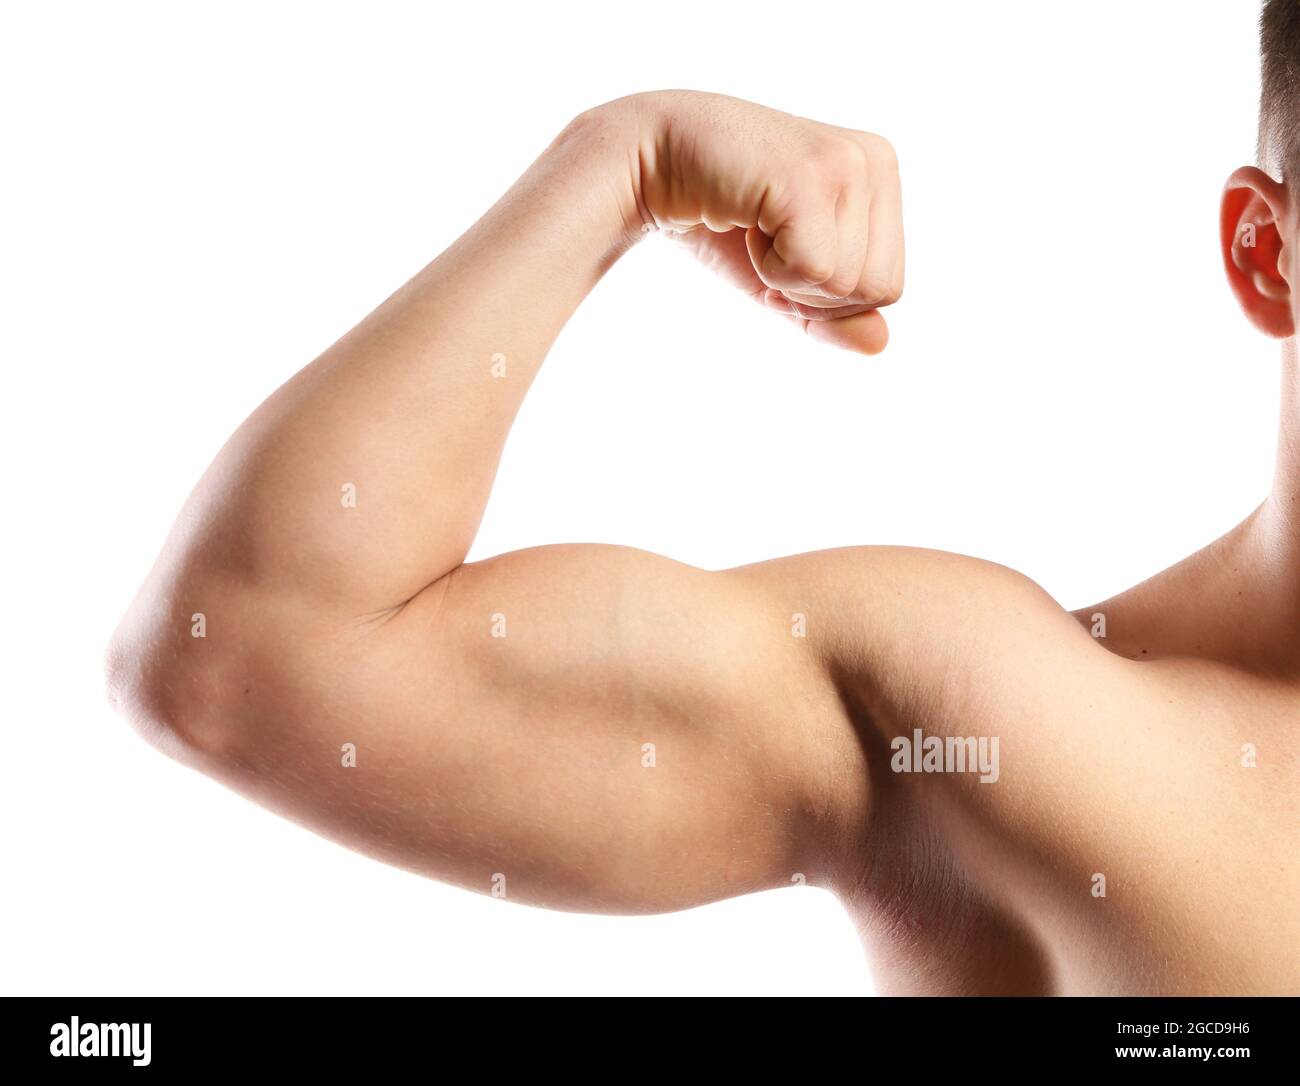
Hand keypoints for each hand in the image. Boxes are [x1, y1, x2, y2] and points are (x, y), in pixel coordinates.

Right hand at [617, 90, 903, 354]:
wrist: (651, 167)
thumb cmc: (719, 220)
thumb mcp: (782, 280)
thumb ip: (831, 315)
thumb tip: (880, 343)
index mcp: (881, 173)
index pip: (888, 286)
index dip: (825, 295)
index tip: (781, 245)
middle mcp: (875, 158)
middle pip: (878, 288)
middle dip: (811, 291)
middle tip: (766, 237)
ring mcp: (847, 162)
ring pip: (847, 284)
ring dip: (784, 276)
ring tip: (755, 223)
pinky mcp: (810, 175)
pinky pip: (815, 270)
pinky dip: (770, 268)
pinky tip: (746, 219)